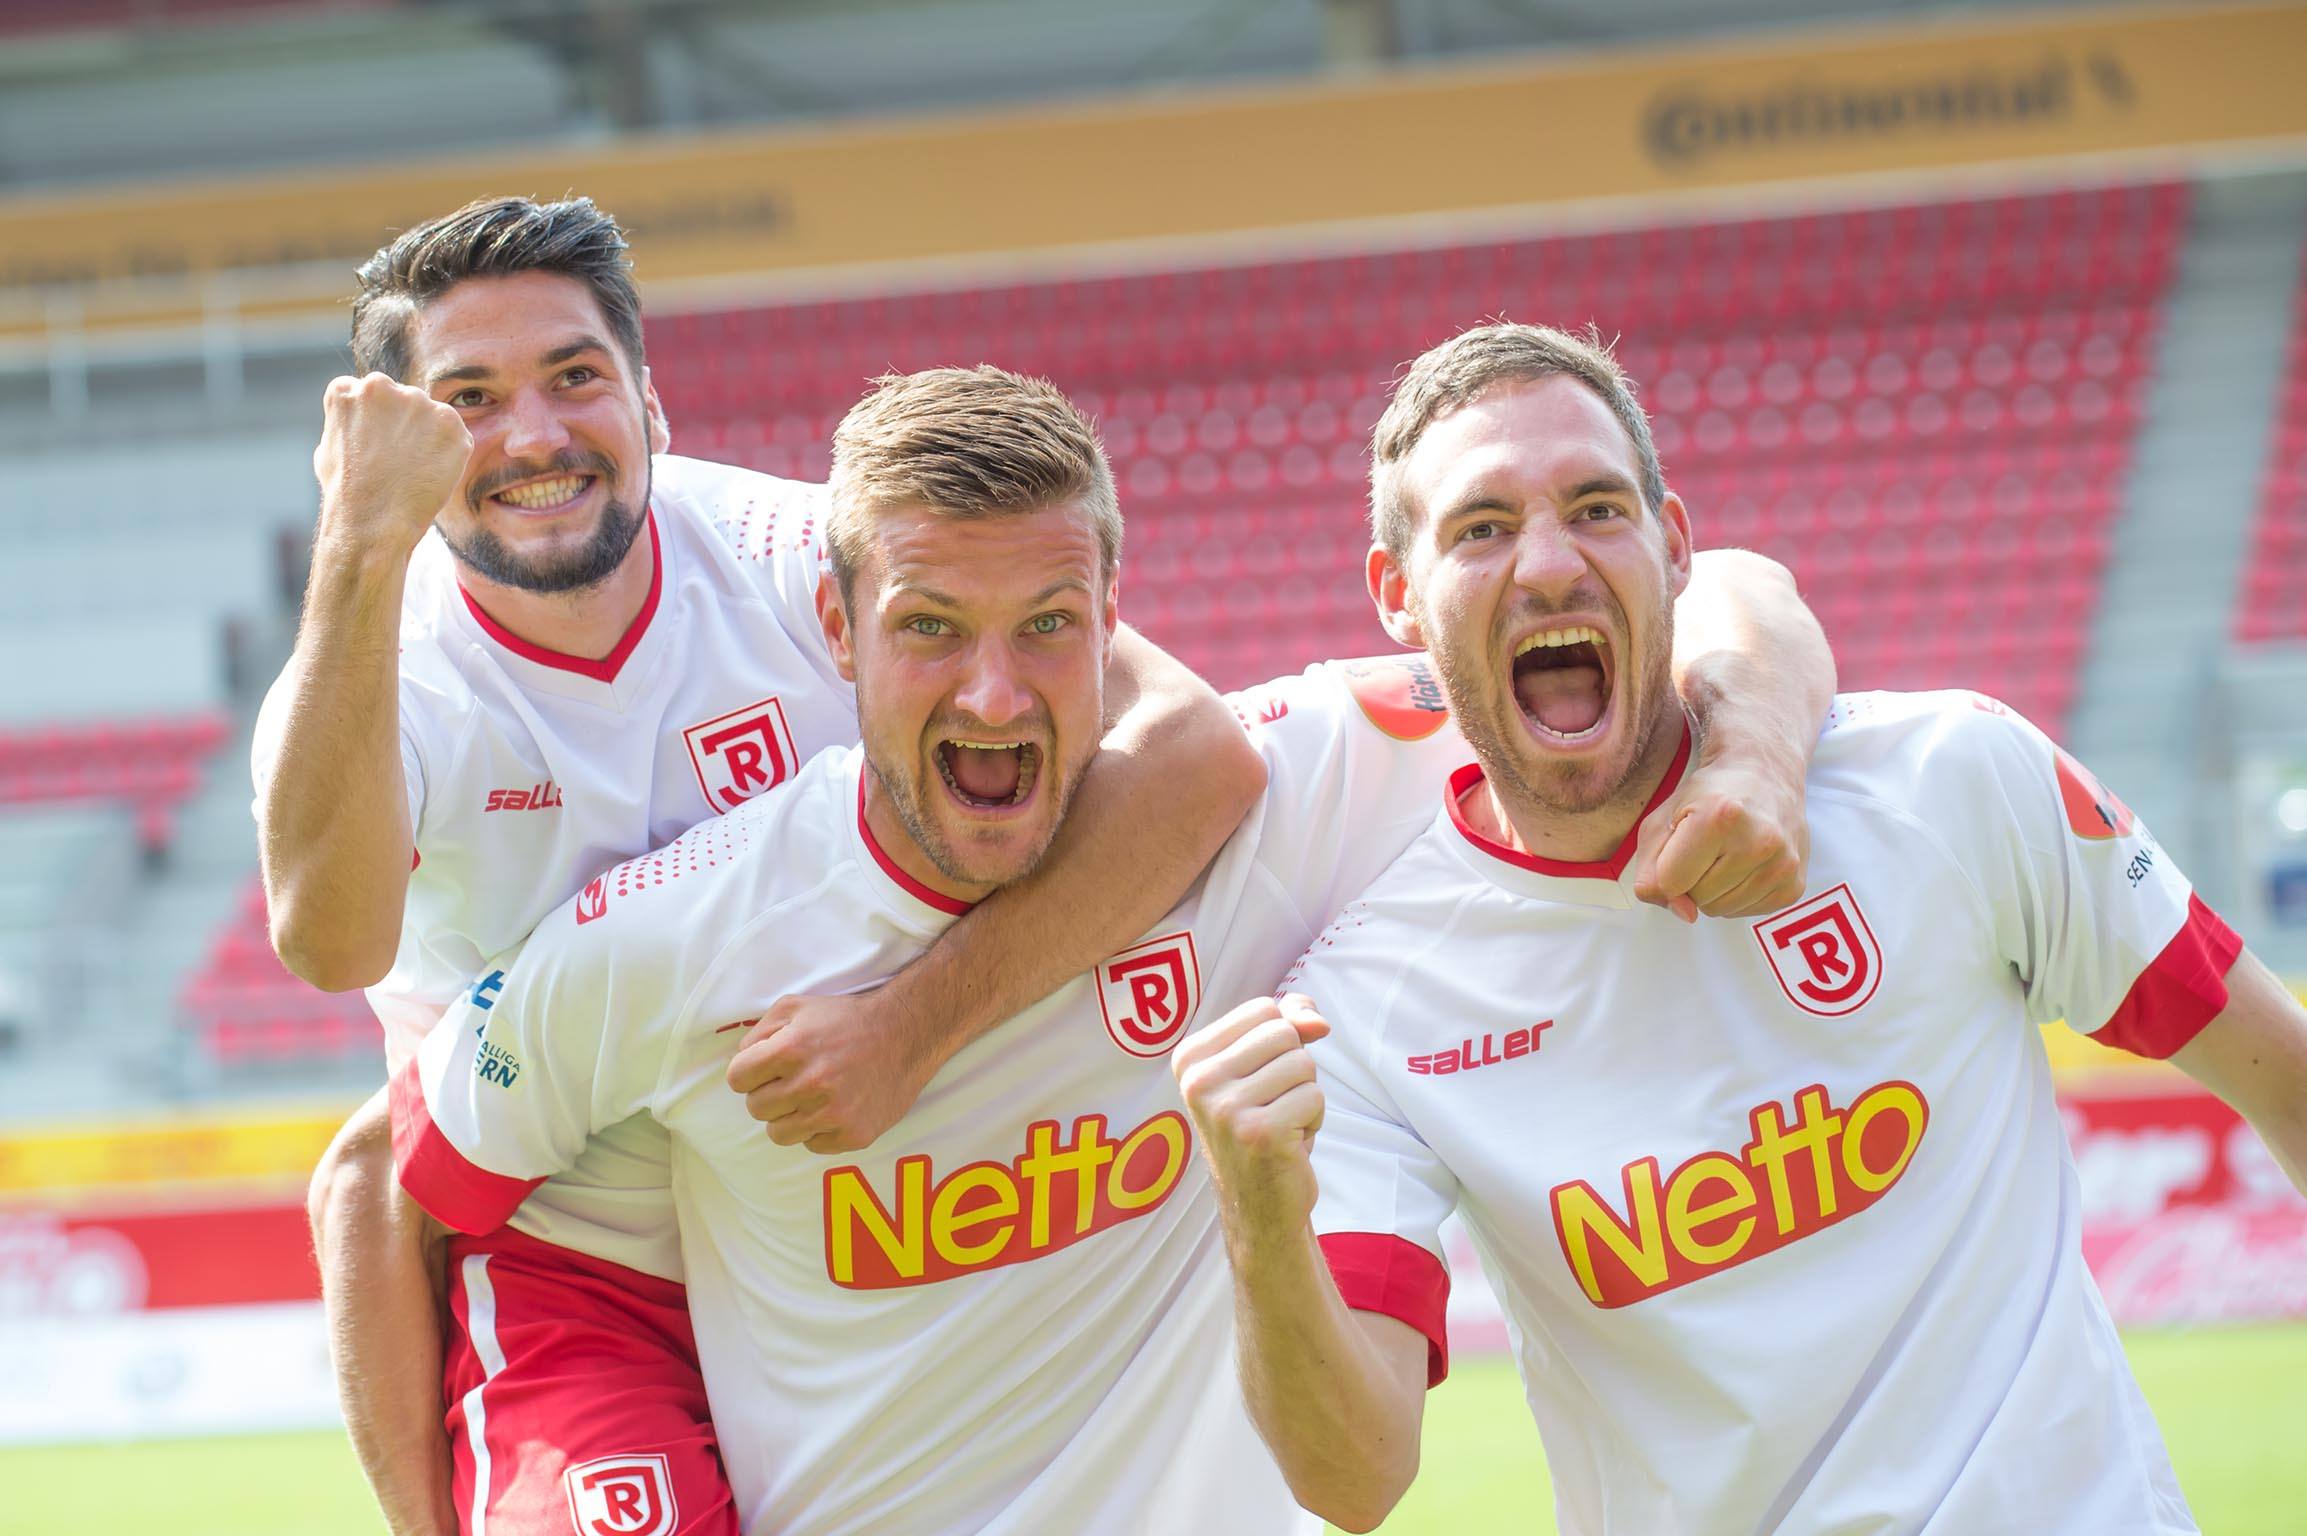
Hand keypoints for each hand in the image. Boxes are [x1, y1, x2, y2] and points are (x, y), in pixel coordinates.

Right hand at [312, 373, 471, 558]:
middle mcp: (380, 386)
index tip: (377, 446)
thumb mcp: (328, 447)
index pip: (370, 394)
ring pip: (431, 416)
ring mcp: (417, 401)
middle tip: (400, 460)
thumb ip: (349, 422)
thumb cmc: (347, 492)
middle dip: (405, 425)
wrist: (374, 519)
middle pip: (403, 400)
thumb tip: (362, 418)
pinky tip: (433, 472)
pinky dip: (450, 453)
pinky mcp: (449, 421)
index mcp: (346, 390)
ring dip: (429, 437)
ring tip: (414, 469)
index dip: (377, 423)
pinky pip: (456, 434)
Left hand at [724, 990, 934, 1154]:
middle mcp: (811, 1083)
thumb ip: (759, 1032)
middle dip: (768, 1094)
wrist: (906, 1034)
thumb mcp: (797, 1007)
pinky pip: (812, 1145)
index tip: (764, 1069)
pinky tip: (834, 1107)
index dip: (747, 1072)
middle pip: (756, 1108)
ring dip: (789, 1116)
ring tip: (810, 1097)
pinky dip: (818, 1129)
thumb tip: (741, 1060)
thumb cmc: (846, 1019)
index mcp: (791, 1049)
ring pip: (779, 1134)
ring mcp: (833, 1113)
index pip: (737, 1079)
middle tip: (791, 1081)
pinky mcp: (853, 1134)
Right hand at [1172, 994, 1328, 1232]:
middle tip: (1274, 1105)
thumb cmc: (1263, 1124)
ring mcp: (1226, 1109)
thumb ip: (1289, 1023)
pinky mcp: (1259, 1133)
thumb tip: (1318, 1021)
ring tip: (1281, 1122)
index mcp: (1190, 1058)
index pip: (1262, 1009)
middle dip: (1295, 1067)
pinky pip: (1315, 1097)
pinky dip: (1314, 1119)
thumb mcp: (1264, 1065)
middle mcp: (1198, 1081)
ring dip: (1306, 1094)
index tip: (1261, 1080)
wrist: (1258, 1203)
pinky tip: (1290, 1142)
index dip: (1281, 1040)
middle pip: (1284, 1032)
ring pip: (1303, 1063)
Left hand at [1631, 740, 1807, 922]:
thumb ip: (1650, 872)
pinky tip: (1744, 865)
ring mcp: (1782, 865)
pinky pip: (1746, 913)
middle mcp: (1758, 842)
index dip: (1666, 869)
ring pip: (1720, 909)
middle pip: (1696, 899)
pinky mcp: (1794, 885)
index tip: (1680, 844)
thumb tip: (1684, 914)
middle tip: (1706, 846)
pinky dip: (1736, 895)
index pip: (1670, 882)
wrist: (1765, 775)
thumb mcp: (1662, 821)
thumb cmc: (1707, 796)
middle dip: (1691, 879)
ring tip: (1726, 854)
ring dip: (1713, 890)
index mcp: (1718, 818)